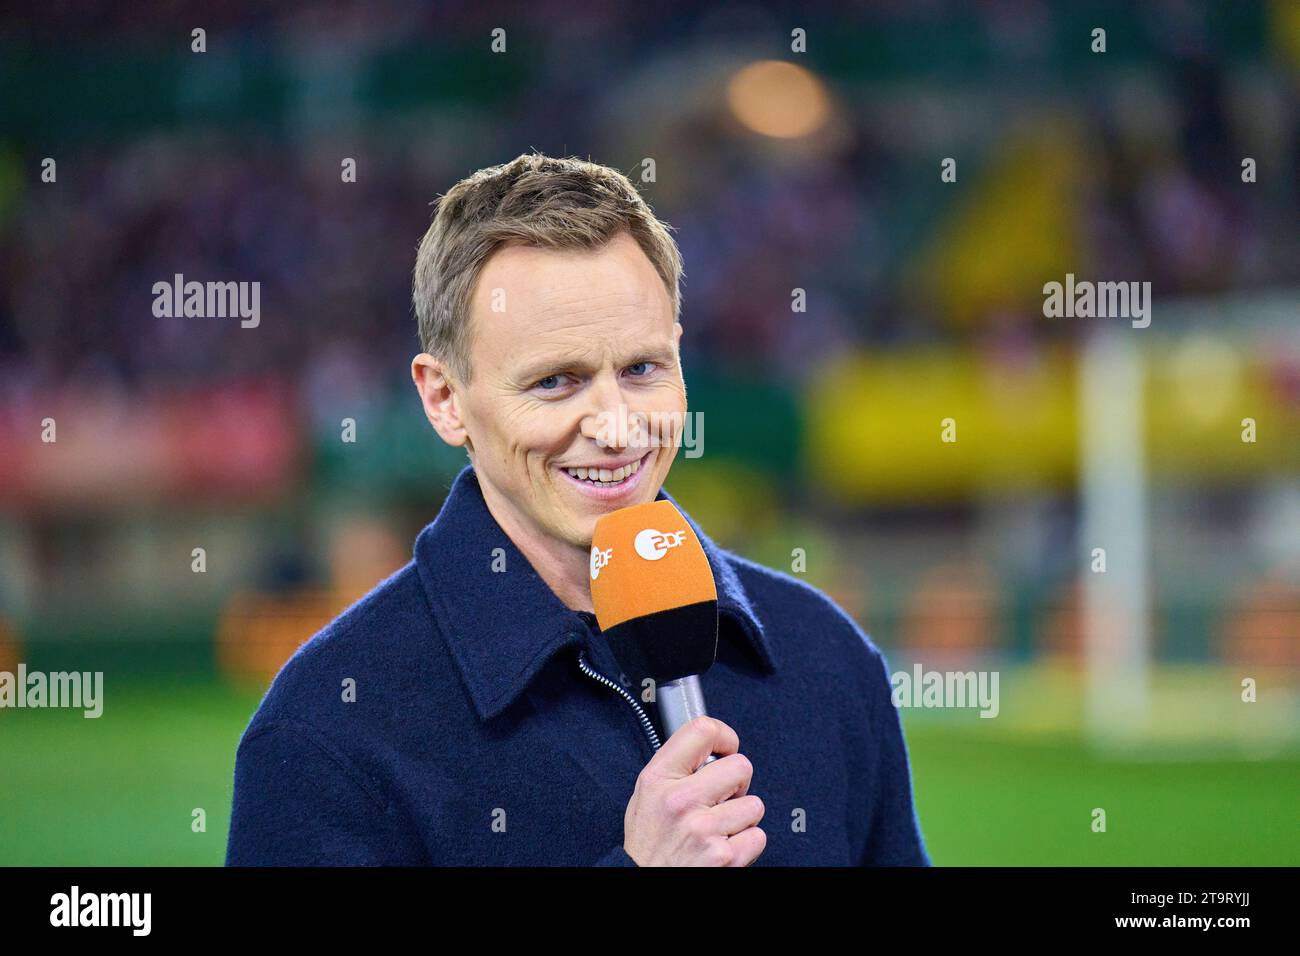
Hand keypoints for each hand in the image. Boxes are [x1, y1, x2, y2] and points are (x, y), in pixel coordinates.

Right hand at [621, 716, 765, 865]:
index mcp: (659, 778)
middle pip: (741, 766)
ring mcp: (704, 829)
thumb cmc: (648, 843)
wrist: (644, 883)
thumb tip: (710, 745)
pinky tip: (723, 845)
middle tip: (720, 798)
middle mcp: (681, 801)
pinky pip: (757, 836)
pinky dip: (745, 843)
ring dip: (741, 817)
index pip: (703, 730)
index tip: (725, 748)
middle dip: (736, 783)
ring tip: (718, 827)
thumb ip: (675, 766)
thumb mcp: (646, 794)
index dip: (724, 736)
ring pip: (754, 805)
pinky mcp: (724, 857)